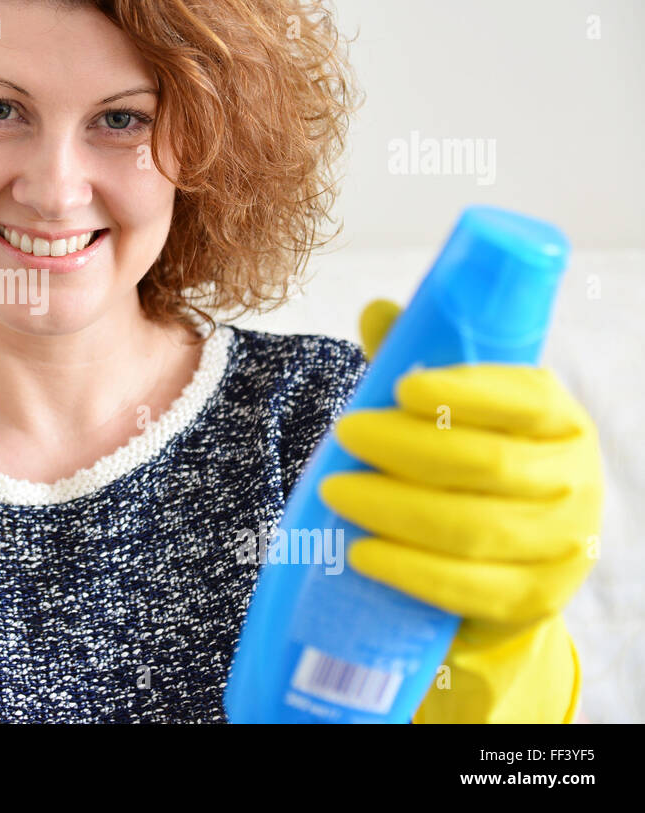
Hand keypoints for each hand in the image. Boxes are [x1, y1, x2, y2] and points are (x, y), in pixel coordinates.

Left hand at [317, 299, 602, 722]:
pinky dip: (412, 571)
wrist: (505, 560)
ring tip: (336, 490)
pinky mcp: (539, 598)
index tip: (401, 386)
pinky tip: (363, 553)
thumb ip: (417, 361)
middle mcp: (575, 478)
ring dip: (395, 509)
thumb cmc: (468, 464)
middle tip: (344, 432)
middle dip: (405, 447)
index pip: (522, 400)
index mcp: (559, 418)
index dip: (464, 392)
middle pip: (487, 464)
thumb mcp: (449, 411)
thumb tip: (377, 311)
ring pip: (473, 528)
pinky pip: (472, 589)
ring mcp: (564, 544)